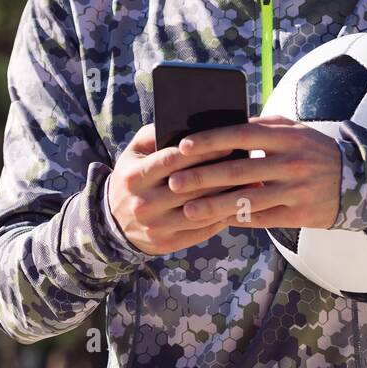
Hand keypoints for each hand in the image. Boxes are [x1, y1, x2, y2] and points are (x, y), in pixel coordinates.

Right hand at [107, 123, 247, 255]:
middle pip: (191, 187)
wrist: (114, 223)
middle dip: (222, 173)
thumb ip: (154, 134)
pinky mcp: (167, 244)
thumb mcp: (133, 153)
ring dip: (229, 197)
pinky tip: (240, 204)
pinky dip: (223, 216)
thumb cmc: (133, 177)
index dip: (201, 152)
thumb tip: (188, 123)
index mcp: (134, 177)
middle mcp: (143, 204)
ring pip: (200, 210)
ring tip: (253, 183)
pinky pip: (201, 230)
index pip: (172, 161)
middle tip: (249, 162)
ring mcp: (156, 227)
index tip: (228, 143)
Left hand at [167, 115, 341, 229]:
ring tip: (188, 210)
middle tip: (174, 182)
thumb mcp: (293, 131)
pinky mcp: (299, 214)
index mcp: (287, 136)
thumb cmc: (312, 150)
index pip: (242, 134)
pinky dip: (237, 219)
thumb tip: (220, 129)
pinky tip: (216, 221)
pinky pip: (262, 218)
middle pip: (240, 169)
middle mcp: (292, 162)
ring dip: (214, 206)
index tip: (184, 145)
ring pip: (248, 200)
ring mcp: (296, 190)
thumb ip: (260, 128)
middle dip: (203, 177)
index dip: (212, 139)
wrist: (354, 180)